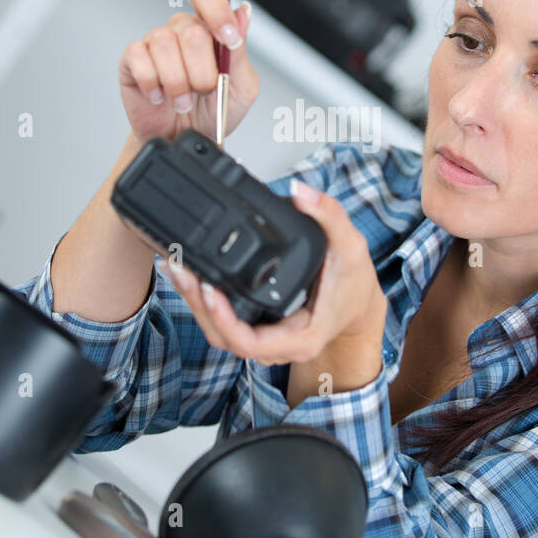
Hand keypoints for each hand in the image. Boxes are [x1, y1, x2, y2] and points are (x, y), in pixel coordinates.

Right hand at [118, 0, 259, 144]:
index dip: (217, 9)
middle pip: (191, 30)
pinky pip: (139, 57)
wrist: (184, 140)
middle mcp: (183, 30)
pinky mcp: (133, 59)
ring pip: (164, 43)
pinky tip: (159, 96)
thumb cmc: (212, 112)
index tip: (227, 38)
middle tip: (204, 91)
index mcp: (211, 29)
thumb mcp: (241, 87)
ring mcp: (156, 43)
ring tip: (183, 101)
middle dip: (202, 71)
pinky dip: (152, 83)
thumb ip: (239, 51)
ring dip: (178, 82)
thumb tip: (242, 13)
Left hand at [164, 178, 385, 364]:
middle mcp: (278, 346)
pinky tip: (191, 275)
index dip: (224, 320)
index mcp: (301, 338)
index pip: (250, 343)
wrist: (360, 306)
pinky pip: (224, 322)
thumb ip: (330, 215)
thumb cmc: (355, 285)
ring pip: (219, 332)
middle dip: (197, 305)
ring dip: (195, 303)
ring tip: (176, 268)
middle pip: (224, 337)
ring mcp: (264, 339)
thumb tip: (302, 191)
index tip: (210, 290)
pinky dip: (205, 301)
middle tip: (180, 269)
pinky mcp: (255, 326)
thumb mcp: (351, 246)